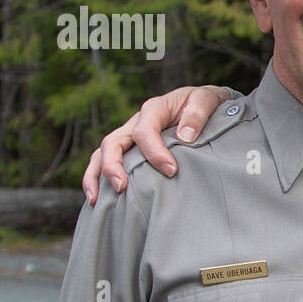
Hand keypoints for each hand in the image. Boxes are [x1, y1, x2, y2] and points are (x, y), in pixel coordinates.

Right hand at [82, 85, 231, 204]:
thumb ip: (197, 114)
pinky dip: (97, 179)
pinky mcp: (130, 150)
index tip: (171, 171)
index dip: (154, 152)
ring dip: (96, 176)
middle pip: (113, 142)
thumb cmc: (205, 103)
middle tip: (121, 188)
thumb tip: (185, 136)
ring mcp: (129, 137)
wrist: (204, 103)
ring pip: (102, 153)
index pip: (145, 131)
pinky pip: (105, 162)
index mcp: (154, 109)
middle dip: (113, 165)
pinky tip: (99, 201)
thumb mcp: (207, 100)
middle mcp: (135, 122)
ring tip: (96, 200)